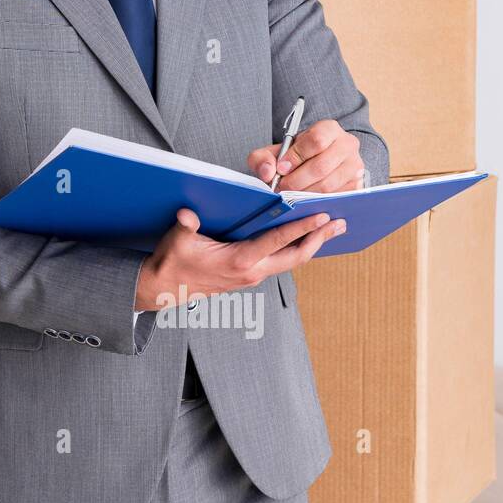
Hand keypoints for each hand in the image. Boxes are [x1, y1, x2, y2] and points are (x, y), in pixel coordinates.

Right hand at [134, 207, 344, 312]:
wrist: (164, 288)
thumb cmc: (172, 264)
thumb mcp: (176, 242)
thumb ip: (184, 227)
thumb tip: (187, 215)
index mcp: (239, 261)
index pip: (276, 241)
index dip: (300, 228)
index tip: (320, 216)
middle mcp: (252, 271)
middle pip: (295, 256)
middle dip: (318, 239)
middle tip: (339, 223)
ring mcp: (252, 275)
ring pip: (290, 261)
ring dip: (310, 245)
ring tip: (328, 230)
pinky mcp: (249, 275)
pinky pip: (280, 262)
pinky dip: (295, 249)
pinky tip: (301, 240)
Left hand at [248, 119, 365, 193]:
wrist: (314, 164)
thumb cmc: (294, 157)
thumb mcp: (274, 152)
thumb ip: (263, 158)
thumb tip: (268, 173)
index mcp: (329, 129)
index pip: (316, 140)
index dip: (296, 156)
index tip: (281, 169)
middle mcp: (347, 145)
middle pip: (322, 166)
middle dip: (297, 180)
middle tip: (282, 188)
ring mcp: (355, 166)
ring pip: (329, 184)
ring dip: (304, 193)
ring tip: (290, 195)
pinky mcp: (357, 185)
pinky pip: (336, 197)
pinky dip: (317, 202)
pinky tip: (304, 201)